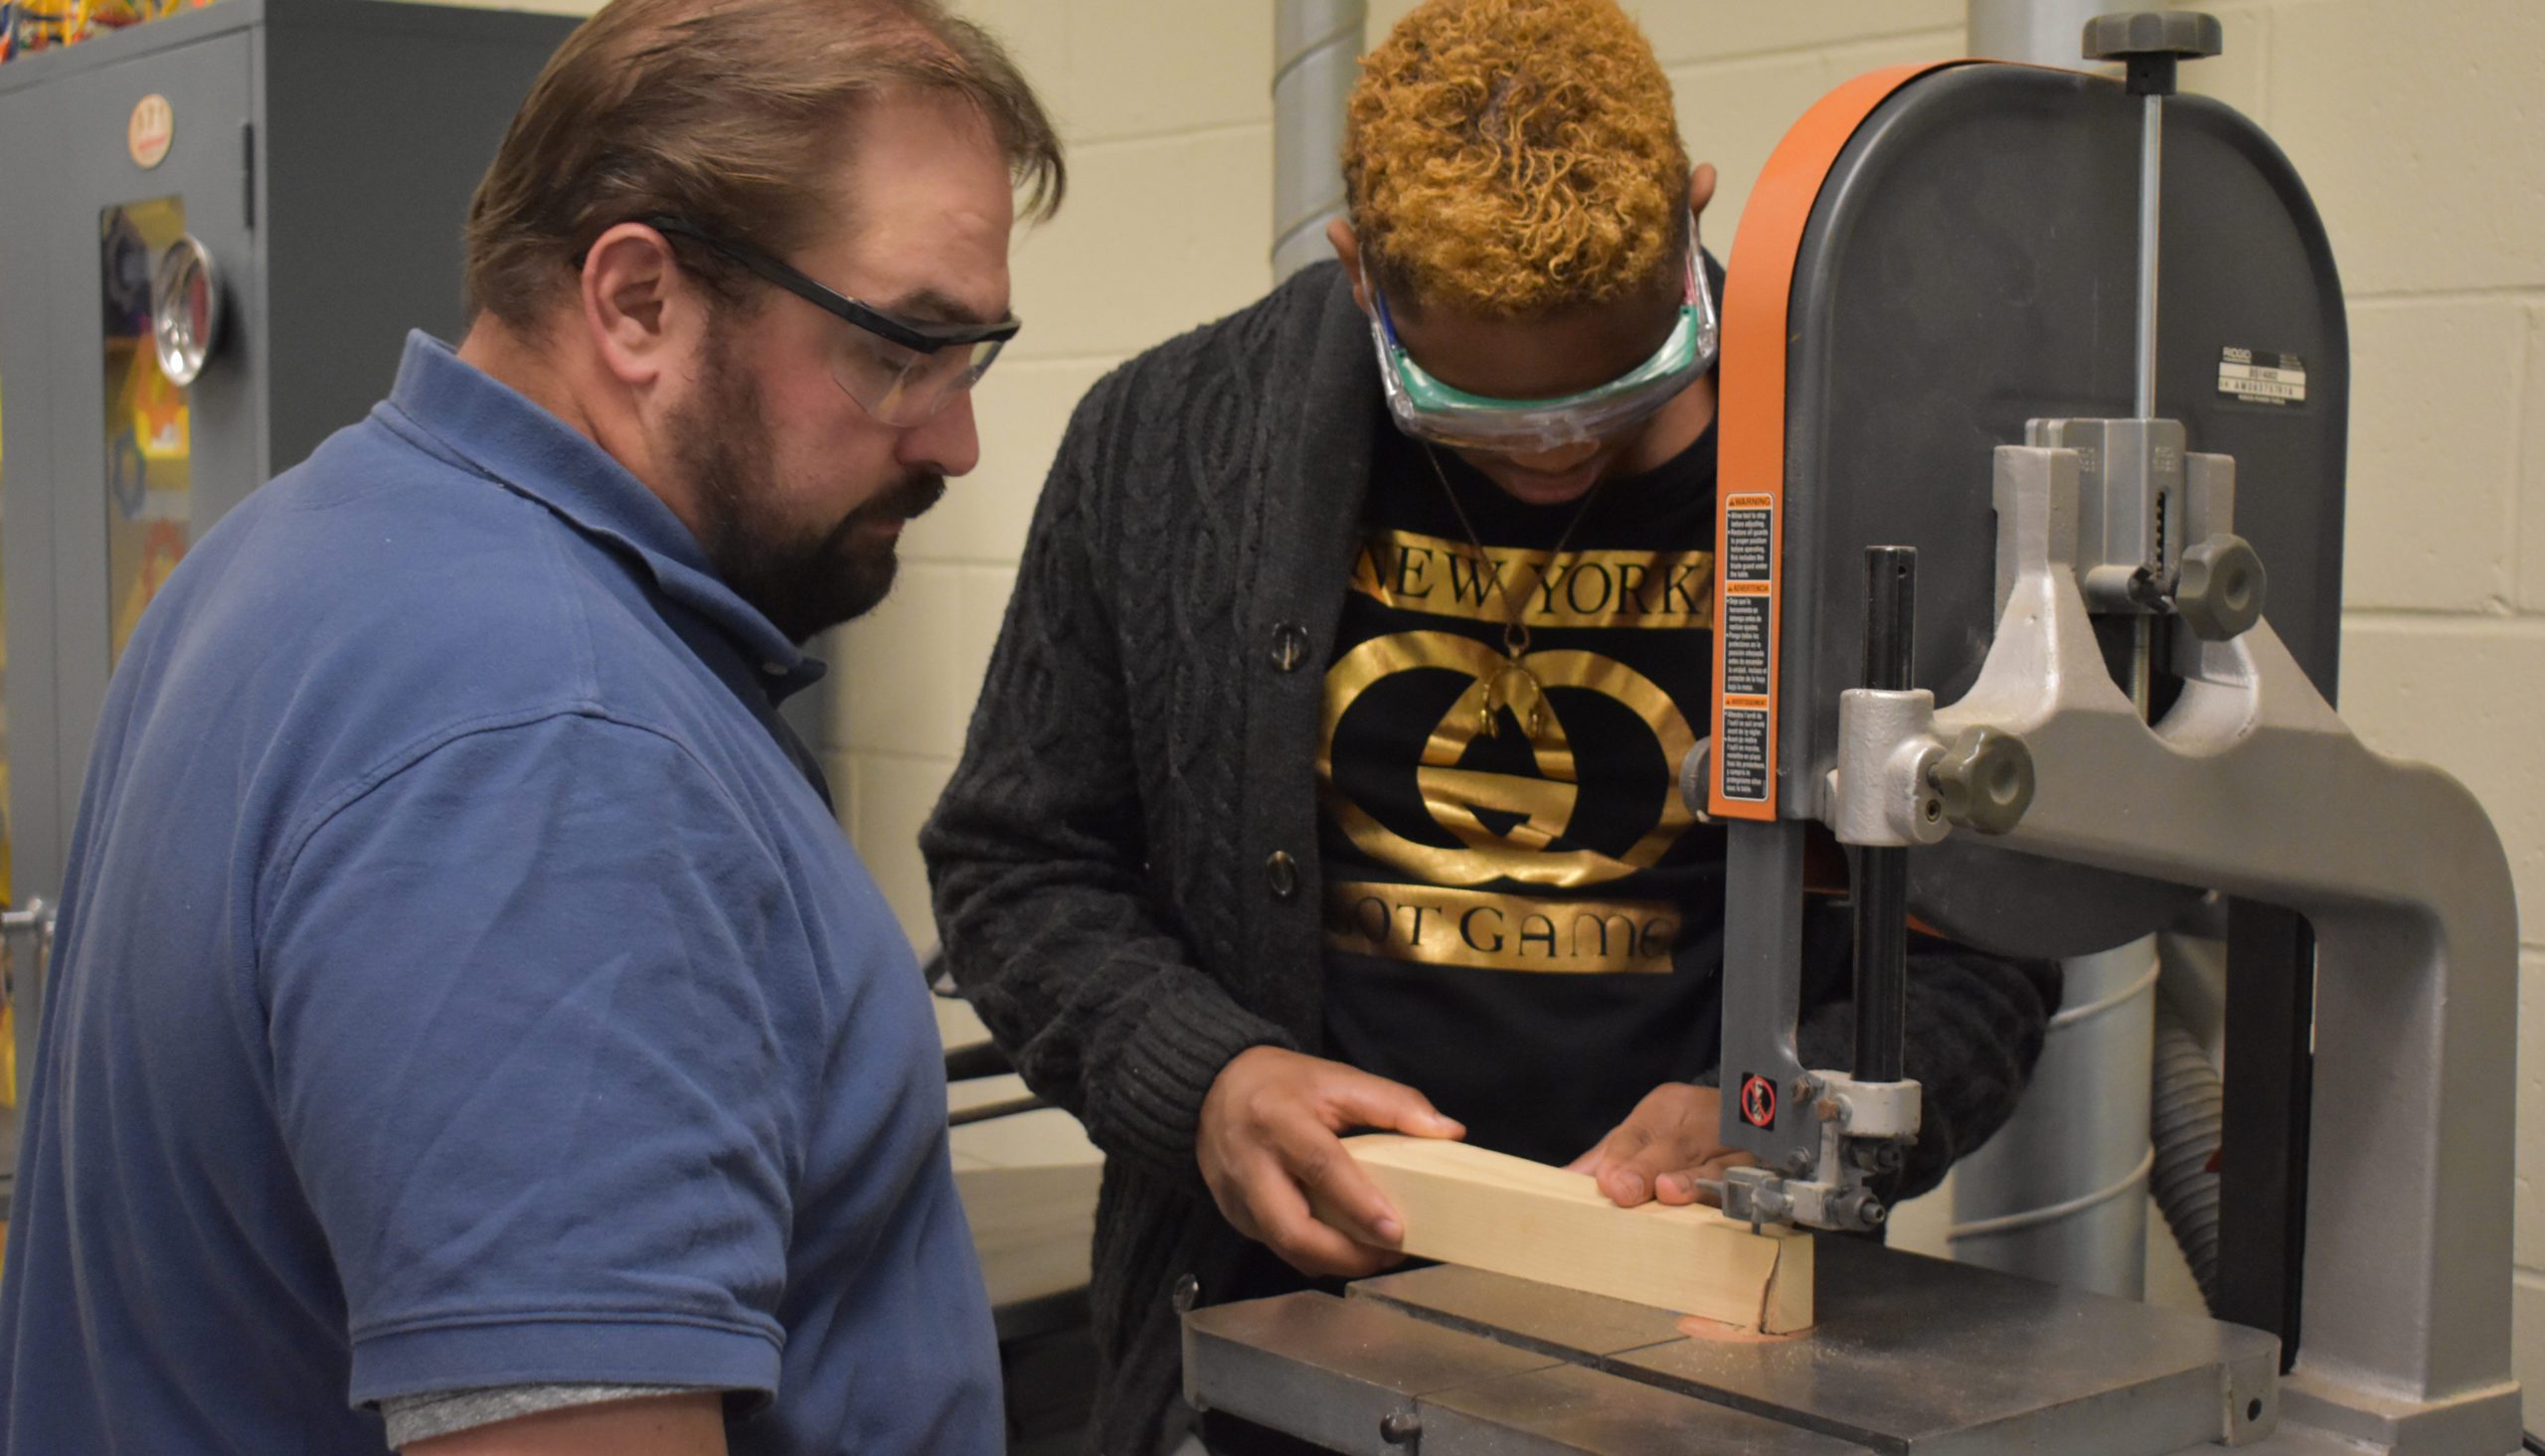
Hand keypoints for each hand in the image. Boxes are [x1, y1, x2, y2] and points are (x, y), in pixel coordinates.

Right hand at [1197, 1047, 1464, 1278]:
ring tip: (1376, 1256)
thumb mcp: (1337, 1078)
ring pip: (1285, 1248)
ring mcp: (1236, 1196)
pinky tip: (1343, 1247)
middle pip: (1293, 1229)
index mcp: (1279, 1119)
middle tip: (1391, 1255)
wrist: (1213, 1088)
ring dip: (1335, 1262)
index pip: (1321, 1168)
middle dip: (1346, 1256)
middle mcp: (1251, 1163)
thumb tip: (1449, 1131)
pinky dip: (1314, 1254)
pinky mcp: (1232, 1215)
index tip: (1396, 1231)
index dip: (1360, 1205)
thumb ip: (1394, 1103)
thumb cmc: (1283, 1084)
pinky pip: (1277, 1246)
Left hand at [1565, 1082, 1755, 1207]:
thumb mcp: (1641, 1136)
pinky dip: (1727, 1201)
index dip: (1625, 1158)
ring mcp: (1739, 1147)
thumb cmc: (1682, 1136)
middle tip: (1625, 1191)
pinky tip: (1715, 1216)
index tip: (1607, 1181)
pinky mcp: (1763, 1172)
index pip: (1641, 1131)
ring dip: (1691, 1182)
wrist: (1746, 1122)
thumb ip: (1605, 1159)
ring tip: (1669, 1192)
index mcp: (1671, 1106)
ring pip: (1716, 1166)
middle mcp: (1706, 1120)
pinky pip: (1746, 1186)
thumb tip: (1561, 1180)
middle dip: (1649, 1168)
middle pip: (1677, 1145)